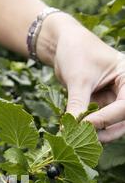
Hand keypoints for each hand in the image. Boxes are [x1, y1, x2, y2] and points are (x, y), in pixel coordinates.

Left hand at [40, 14, 124, 141]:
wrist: (64, 44)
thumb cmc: (75, 52)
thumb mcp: (78, 79)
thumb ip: (77, 104)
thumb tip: (71, 129)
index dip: (106, 119)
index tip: (84, 125)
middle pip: (123, 120)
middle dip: (105, 131)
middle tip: (82, 138)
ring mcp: (114, 97)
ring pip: (113, 124)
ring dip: (97, 132)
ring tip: (76, 136)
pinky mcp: (102, 104)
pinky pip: (100, 121)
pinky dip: (89, 128)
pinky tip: (73, 131)